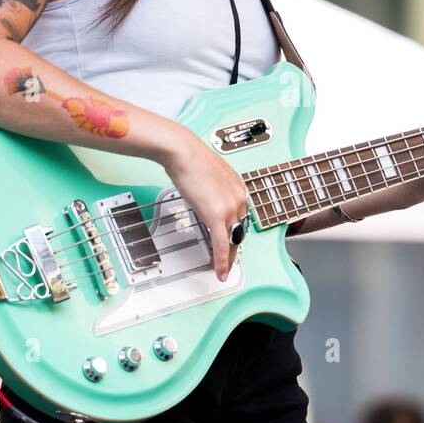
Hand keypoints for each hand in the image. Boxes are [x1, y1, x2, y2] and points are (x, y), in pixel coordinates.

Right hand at [161, 127, 249, 282]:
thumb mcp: (209, 176)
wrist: (183, 151)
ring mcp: (230, 207)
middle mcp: (239, 197)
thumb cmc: (190, 158)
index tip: (232, 240)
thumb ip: (213, 190)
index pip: (241, 217)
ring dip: (227, 258)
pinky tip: (220, 271)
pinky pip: (221, 244)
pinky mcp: (217, 216)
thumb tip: (207, 199)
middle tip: (228, 260)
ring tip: (223, 269)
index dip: (236, 232)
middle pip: (239, 231)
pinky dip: (221, 261)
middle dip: (233, 248)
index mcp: (238, 187)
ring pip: (232, 240)